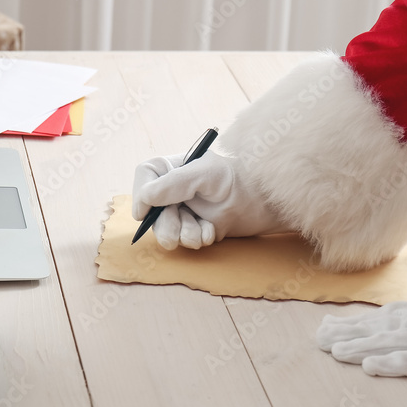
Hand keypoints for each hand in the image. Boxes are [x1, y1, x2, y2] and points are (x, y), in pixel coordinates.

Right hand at [132, 151, 287, 249]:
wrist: (266, 204)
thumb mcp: (206, 175)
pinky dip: (198, 238)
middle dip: (165, 225)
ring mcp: (185, 208)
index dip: (140, 194)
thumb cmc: (239, 181)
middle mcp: (176, 188)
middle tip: (175, 236)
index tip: (144, 212)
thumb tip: (146, 197)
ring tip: (202, 232)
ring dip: (183, 234)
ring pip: (167, 228)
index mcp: (175, 167)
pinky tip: (212, 231)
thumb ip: (175, 183)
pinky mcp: (196, 226)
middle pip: (152, 208)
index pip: (146, 175)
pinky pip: (184, 239)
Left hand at [317, 302, 406, 378]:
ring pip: (390, 344)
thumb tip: (368, 318)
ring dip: (362, 348)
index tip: (321, 330)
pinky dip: (393, 364)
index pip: (375, 320)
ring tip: (337, 352)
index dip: (348, 325)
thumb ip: (405, 318)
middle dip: (348, 336)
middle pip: (377, 331)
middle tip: (319, 341)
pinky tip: (372, 367)